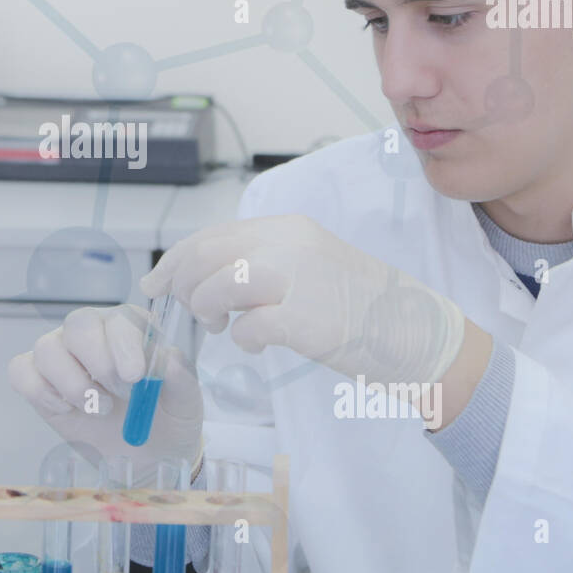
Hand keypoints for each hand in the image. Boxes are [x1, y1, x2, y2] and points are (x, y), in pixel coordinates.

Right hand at [8, 305, 202, 484]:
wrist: (148, 456)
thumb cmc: (167, 418)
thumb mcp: (186, 400)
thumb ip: (179, 376)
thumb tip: (166, 359)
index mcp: (132, 328)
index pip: (118, 318)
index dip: (123, 344)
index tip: (135, 377)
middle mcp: (95, 334)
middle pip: (78, 324)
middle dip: (96, 361)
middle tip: (116, 394)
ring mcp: (64, 355)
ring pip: (47, 348)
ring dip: (72, 383)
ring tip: (98, 408)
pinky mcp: (41, 381)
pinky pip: (21, 371)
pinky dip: (42, 392)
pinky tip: (68, 410)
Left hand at [140, 214, 464, 385]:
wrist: (416, 330)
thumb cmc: (359, 304)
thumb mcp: (310, 263)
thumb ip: (263, 259)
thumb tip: (207, 274)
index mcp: (287, 229)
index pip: (210, 236)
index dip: (175, 261)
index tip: (156, 282)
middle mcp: (289, 244)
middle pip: (205, 257)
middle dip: (182, 287)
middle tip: (188, 311)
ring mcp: (298, 279)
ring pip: (217, 287)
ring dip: (207, 312)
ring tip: (222, 327)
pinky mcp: (306, 319)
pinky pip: (248, 328)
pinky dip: (243, 340)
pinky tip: (257, 344)